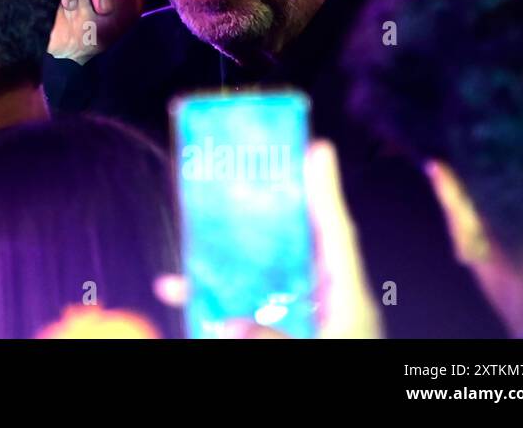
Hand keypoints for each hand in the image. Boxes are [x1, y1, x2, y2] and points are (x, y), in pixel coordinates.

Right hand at [155, 140, 383, 338]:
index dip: (324, 189)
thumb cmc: (344, 376)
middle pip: (290, 245)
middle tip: (239, 177)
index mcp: (345, 299)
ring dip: (222, 259)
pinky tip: (177, 290)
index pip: (335, 233)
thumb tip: (228, 321)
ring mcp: (299, 321)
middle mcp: (321, 304)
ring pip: (258, 278)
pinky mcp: (276, 334)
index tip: (315, 147)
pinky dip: (210, 301)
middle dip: (262, 215)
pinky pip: (240, 312)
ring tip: (189, 239)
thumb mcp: (318, 353)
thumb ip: (274, 338)